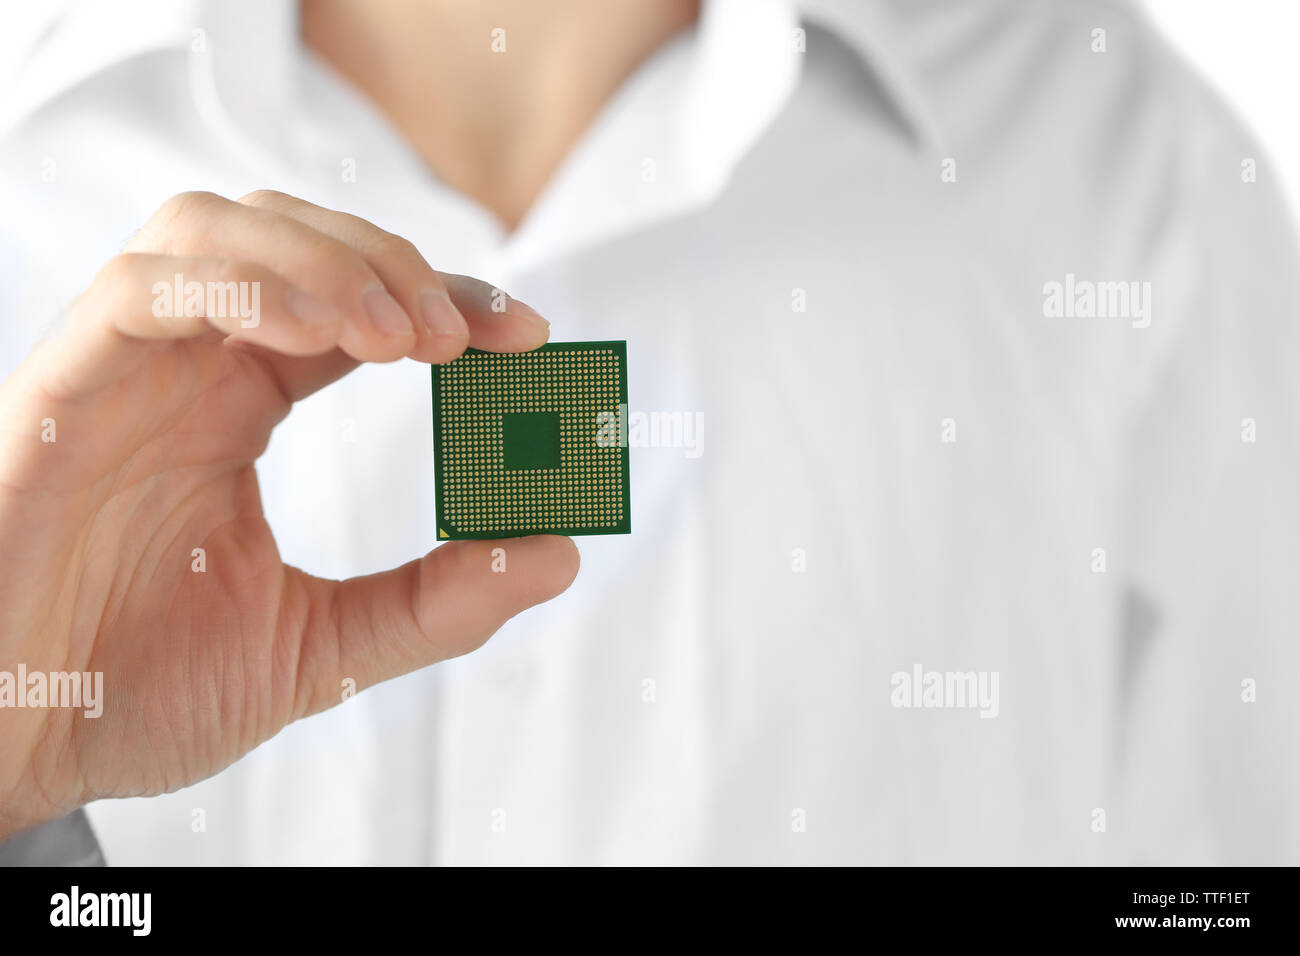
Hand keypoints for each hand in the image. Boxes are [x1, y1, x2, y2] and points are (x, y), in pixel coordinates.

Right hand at [0, 190, 578, 837]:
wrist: (11, 747)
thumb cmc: (134, 690)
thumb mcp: (319, 651)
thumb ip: (433, 603)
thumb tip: (558, 554)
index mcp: (238, 408)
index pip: (352, 309)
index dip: (443, 299)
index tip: (527, 334)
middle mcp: (184, 368)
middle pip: (292, 238)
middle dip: (391, 265)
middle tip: (463, 333)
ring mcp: (121, 368)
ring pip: (215, 227)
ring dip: (323, 261)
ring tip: (399, 333)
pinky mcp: (61, 386)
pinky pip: (142, 287)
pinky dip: (238, 285)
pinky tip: (314, 335)